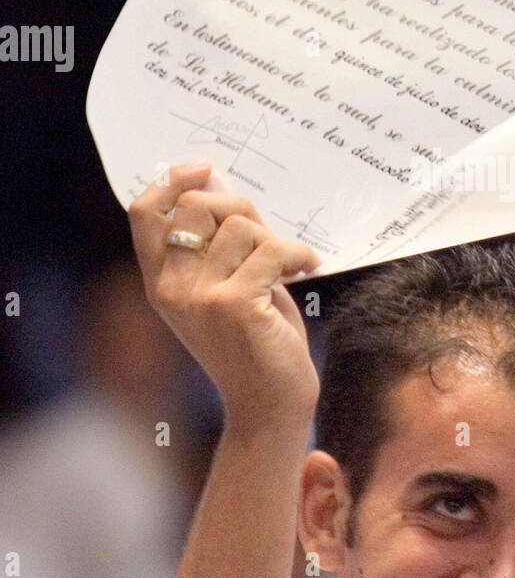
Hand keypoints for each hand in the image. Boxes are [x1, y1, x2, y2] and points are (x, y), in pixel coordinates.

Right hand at [128, 160, 322, 435]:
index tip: (205, 169)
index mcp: (161, 283)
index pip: (144, 214)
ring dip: (275, 239)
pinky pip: (272, 250)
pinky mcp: (234, 304)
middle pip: (198, 206)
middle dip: (242, 208)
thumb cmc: (256, 345)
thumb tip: (226, 190)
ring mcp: (199, 297)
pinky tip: (308, 270)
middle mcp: (171, 288)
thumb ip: (217, 248)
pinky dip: (298, 255)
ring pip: (242, 226)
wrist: (269, 407)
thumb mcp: (223, 290)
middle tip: (268, 236)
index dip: (171, 181)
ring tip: (287, 266)